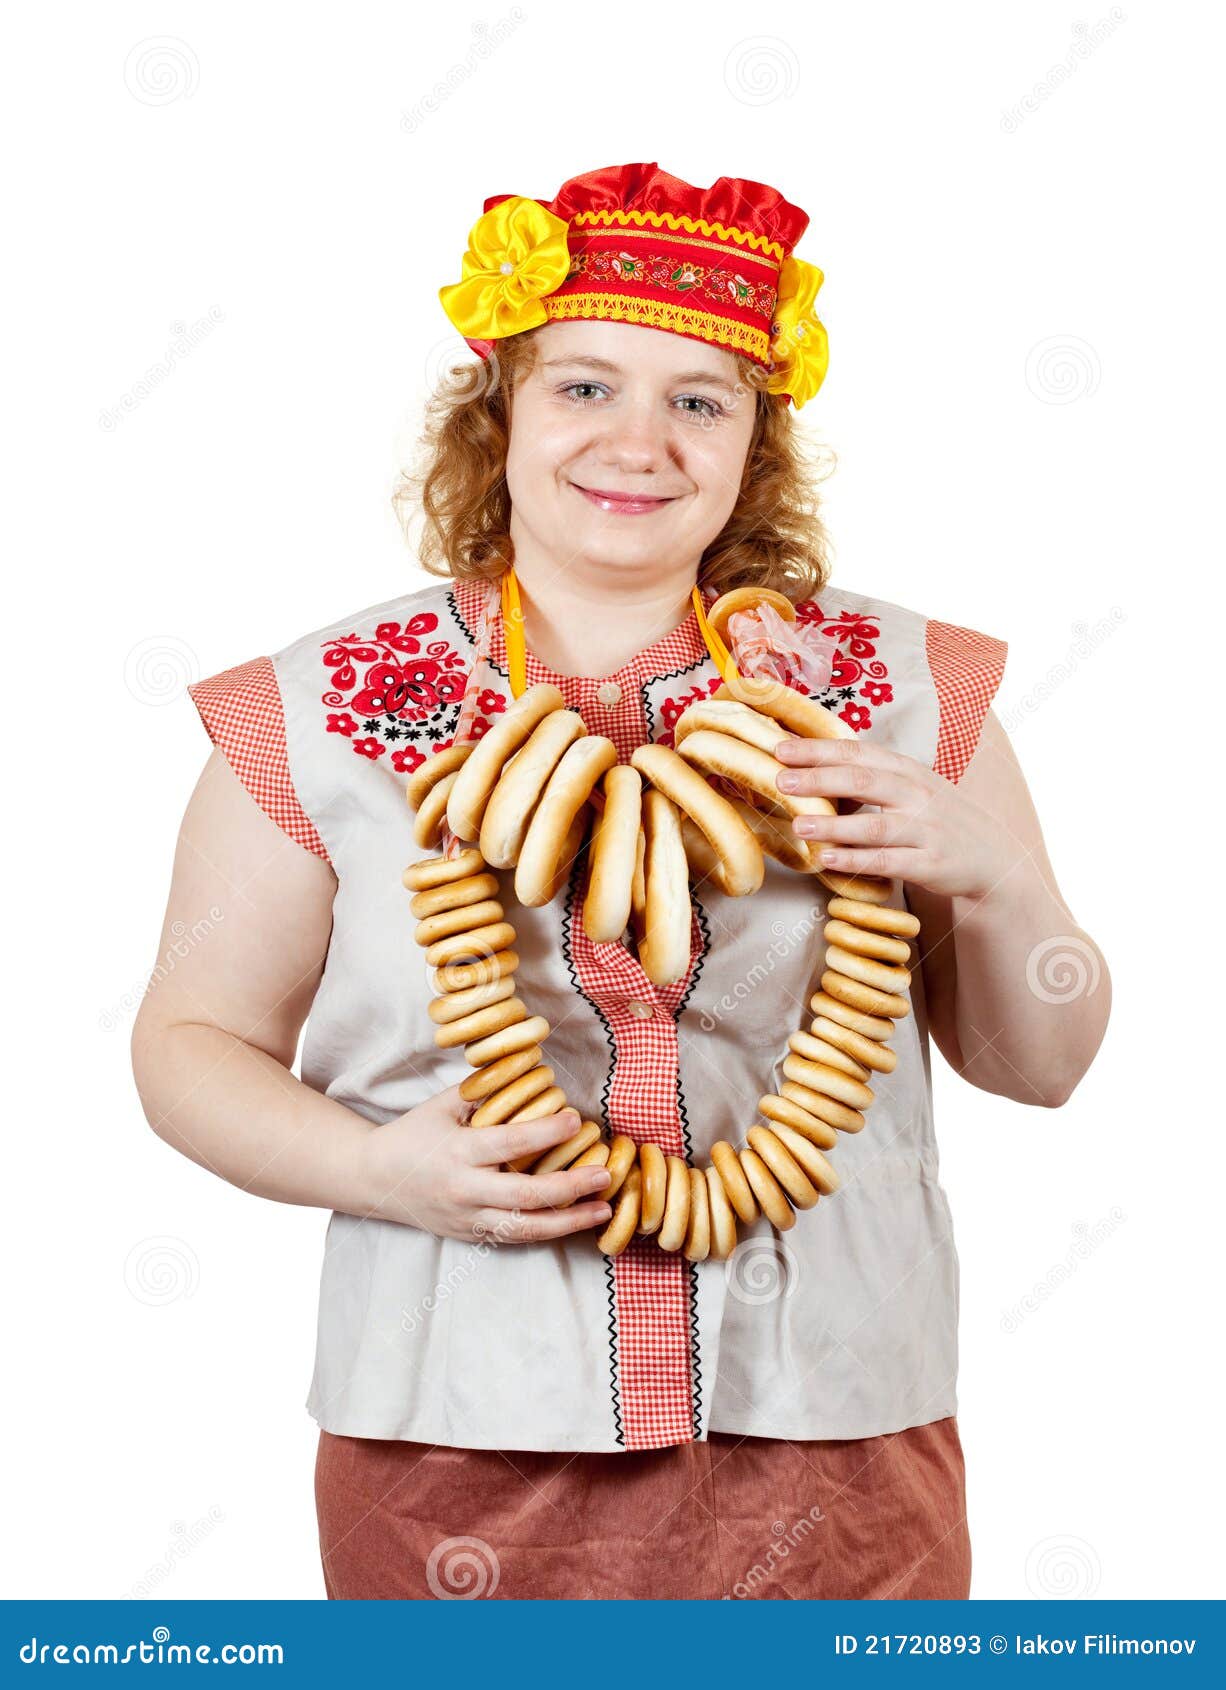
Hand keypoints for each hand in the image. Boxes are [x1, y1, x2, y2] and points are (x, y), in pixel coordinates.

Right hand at [359, 1084, 612, 1243]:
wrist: (373, 1180)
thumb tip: (530, 1073)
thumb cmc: (412, 1134)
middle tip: (604, 1173)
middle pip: (525, 1195)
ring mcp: (467, 1218)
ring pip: (525, 1227)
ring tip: (602, 1209)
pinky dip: (548, 1231)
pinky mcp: (470, 1235)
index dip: (547, 1132)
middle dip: (569, 1186)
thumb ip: (483, 1093)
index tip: (577, 1119)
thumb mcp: (442, 1106)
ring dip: (568, 1221)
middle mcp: (464, 1189)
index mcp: (458, 1151)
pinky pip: (514, 1237)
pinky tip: (575, 1221)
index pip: (511, 1143)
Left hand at [773, 735, 1010, 900]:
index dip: (818, 750)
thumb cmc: (938, 820)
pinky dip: (856, 860)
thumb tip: (811, 770)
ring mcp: (926, 829)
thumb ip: (870, 778)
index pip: (857, 753)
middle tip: (780, 781)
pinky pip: (888, 861)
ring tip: (799, 826)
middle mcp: (917, 794)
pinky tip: (828, 860)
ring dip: (834, 826)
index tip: (780, 749)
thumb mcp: (911, 789)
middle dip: (819, 779)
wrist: (993, 859)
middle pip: (863, 781)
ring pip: (874, 825)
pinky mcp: (931, 863)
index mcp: (907, 770)